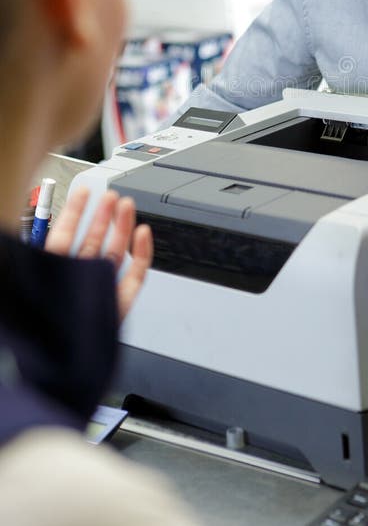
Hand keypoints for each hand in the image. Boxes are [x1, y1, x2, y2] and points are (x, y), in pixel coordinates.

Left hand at [45, 186, 152, 321]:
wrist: (59, 364)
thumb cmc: (42, 326)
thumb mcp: (36, 274)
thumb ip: (43, 251)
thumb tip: (51, 225)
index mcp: (54, 272)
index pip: (65, 235)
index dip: (75, 212)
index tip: (85, 192)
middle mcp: (77, 280)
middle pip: (93, 240)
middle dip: (104, 216)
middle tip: (112, 196)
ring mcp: (100, 291)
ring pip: (116, 252)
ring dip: (123, 227)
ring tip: (127, 205)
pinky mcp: (119, 304)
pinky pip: (135, 276)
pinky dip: (142, 254)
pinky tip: (142, 234)